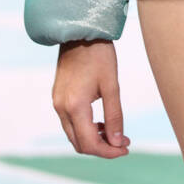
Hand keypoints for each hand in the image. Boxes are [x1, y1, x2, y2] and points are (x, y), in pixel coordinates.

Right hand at [52, 40, 130, 155]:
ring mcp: (57, 103)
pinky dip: (84, 128)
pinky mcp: (57, 97)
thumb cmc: (99, 55)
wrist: (80, 32)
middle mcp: (61, 108)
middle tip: (123, 142)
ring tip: (114, 133)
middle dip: (102, 148)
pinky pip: (69, 123)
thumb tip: (117, 142)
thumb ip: (114, 116)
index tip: (126, 148)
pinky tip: (100, 122)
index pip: (90, 143)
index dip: (109, 151)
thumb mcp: (112, 85)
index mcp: (75, 106)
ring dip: (93, 139)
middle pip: (79, 144)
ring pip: (73, 135)